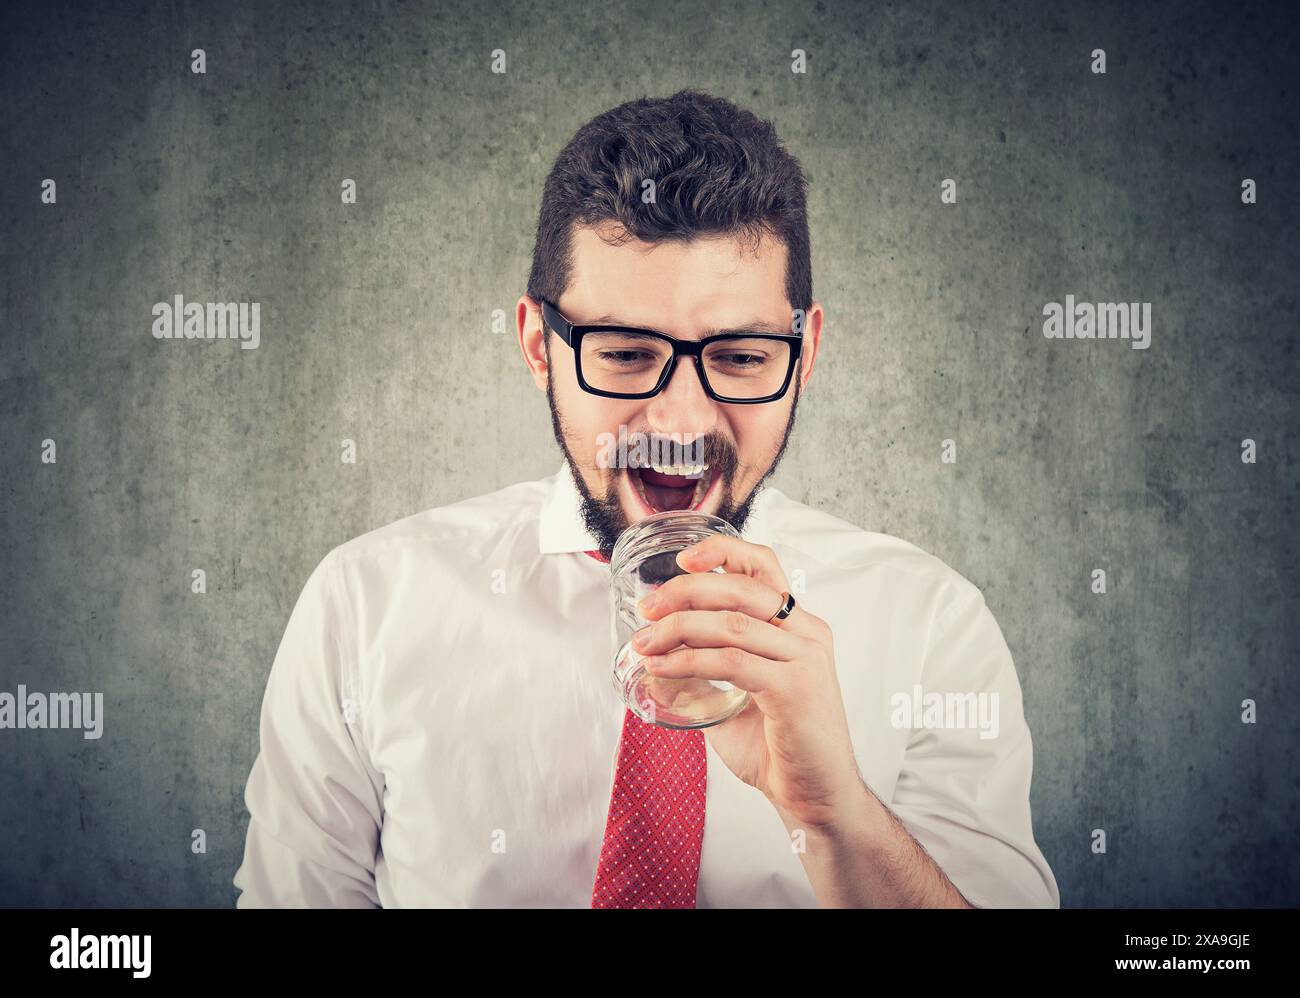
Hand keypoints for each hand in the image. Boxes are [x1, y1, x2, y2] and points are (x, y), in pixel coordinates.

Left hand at [631, 534, 863, 830]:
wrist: (816, 799)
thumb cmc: (780, 750)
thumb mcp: (733, 701)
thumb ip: (699, 677)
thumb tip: (651, 661)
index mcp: (799, 628)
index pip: (763, 567)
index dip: (722, 551)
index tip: (682, 560)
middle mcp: (808, 634)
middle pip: (741, 587)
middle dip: (685, 591)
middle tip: (647, 608)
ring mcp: (805, 659)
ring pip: (731, 622)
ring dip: (677, 628)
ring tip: (644, 642)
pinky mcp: (795, 688)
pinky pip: (732, 661)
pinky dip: (689, 660)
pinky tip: (663, 667)